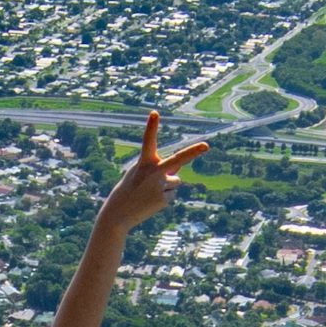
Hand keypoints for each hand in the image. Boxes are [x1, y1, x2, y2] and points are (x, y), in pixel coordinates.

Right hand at [99, 111, 207, 230]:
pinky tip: (151, 202)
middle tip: (207, 146)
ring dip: (166, 186)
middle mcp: (154, 173)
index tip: (154, 113)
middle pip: (178, 159)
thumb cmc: (129, 189)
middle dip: (193, 152)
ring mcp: (160, 186)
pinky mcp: (165, 199)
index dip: (151, 126)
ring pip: (175, 180)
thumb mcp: (142, 174)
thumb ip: (161, 168)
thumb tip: (179, 168)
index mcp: (144, 163)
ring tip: (149, 194)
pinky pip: (171, 193)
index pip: (148, 141)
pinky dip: (163, 197)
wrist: (118, 213)